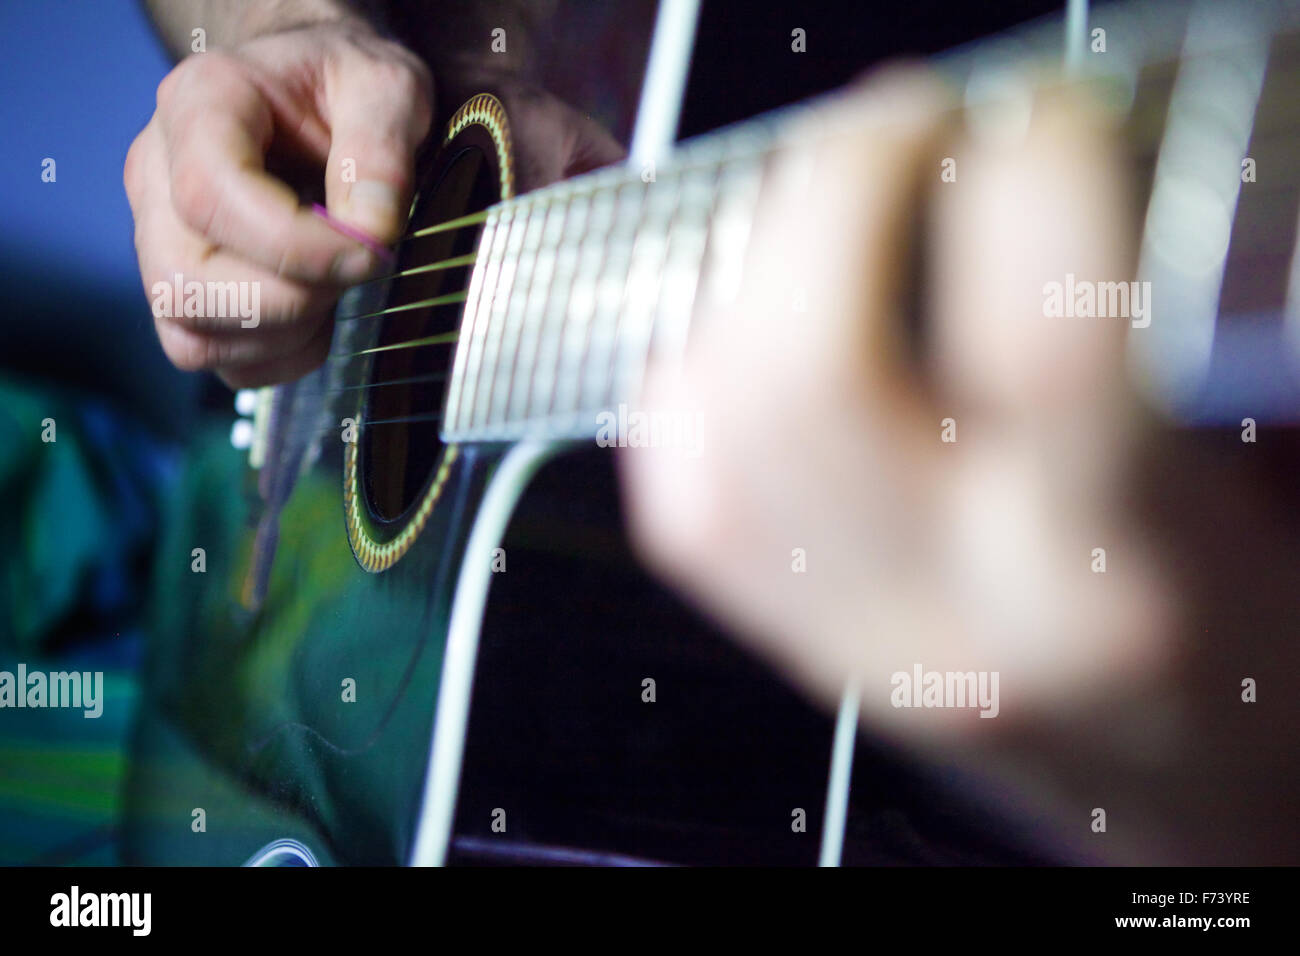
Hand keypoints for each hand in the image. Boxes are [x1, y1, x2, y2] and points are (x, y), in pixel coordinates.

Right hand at [126, 20, 622, 387]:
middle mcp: (158, 174)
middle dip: (291, 300)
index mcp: (198, 104)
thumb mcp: (386, 87)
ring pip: (190, 332)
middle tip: (357, 268)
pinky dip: (276, 356)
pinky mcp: (182, 288)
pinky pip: (211, 356)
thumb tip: (371, 235)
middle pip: (185, 282)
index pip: (210, 195)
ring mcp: (159, 237)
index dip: (294, 245)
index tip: (370, 253)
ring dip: (284, 334)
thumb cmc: (344, 83)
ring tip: (337, 287)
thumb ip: (382, 152)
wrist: (316, 87)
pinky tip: (318, 314)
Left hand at [620, 67, 1172, 733]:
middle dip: (831, 202)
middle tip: (897, 128)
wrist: (1187, 791)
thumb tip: (1048, 172)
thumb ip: (1133, 336)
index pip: (1035, 359)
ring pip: (712, 439)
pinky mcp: (793, 640)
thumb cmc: (1225, 634)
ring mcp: (847, 636)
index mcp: (1113, 580)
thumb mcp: (1224, 486)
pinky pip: (686, 500)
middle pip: (806, 384)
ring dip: (750, 275)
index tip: (1027, 112)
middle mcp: (952, 619)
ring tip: (825, 202)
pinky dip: (695, 376)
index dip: (1021, 193)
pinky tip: (752, 322)